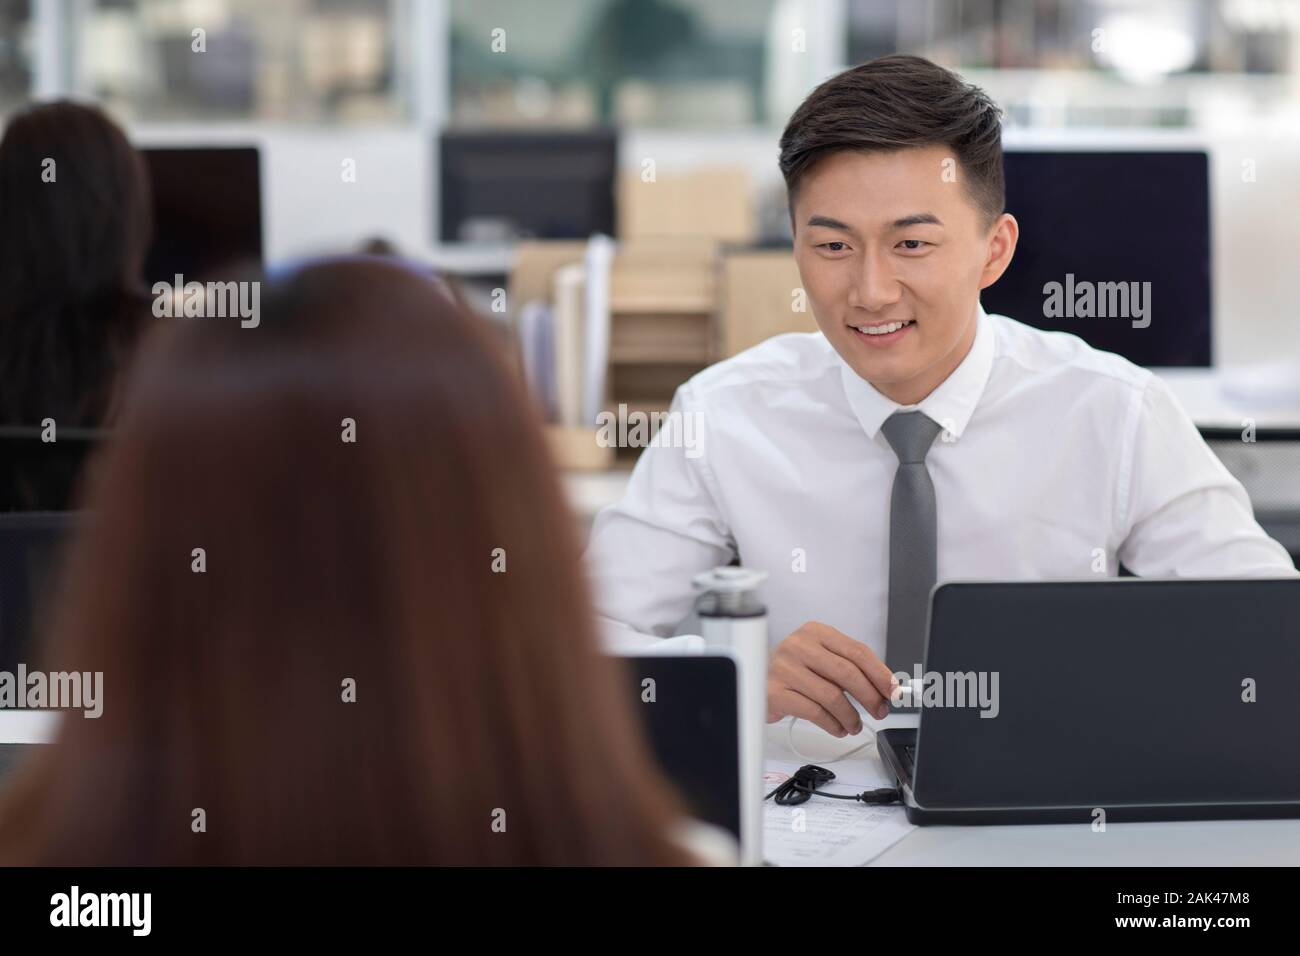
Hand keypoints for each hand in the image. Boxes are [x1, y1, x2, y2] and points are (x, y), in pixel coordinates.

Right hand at [766, 621, 896, 737]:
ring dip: (851, 716)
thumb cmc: (795, 670)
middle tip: (880, 711)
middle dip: (870, 696)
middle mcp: (799, 645)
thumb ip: (851, 668)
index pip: (857, 651)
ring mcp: (785, 668)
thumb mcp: (822, 658)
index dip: (880, 673)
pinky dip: (833, 724)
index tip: (894, 691)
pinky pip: (815, 712)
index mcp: (816, 632)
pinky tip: (838, 728)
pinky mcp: (776, 692)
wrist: (754, 678)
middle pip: (847, 673)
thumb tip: (887, 688)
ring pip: (832, 696)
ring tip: (855, 725)